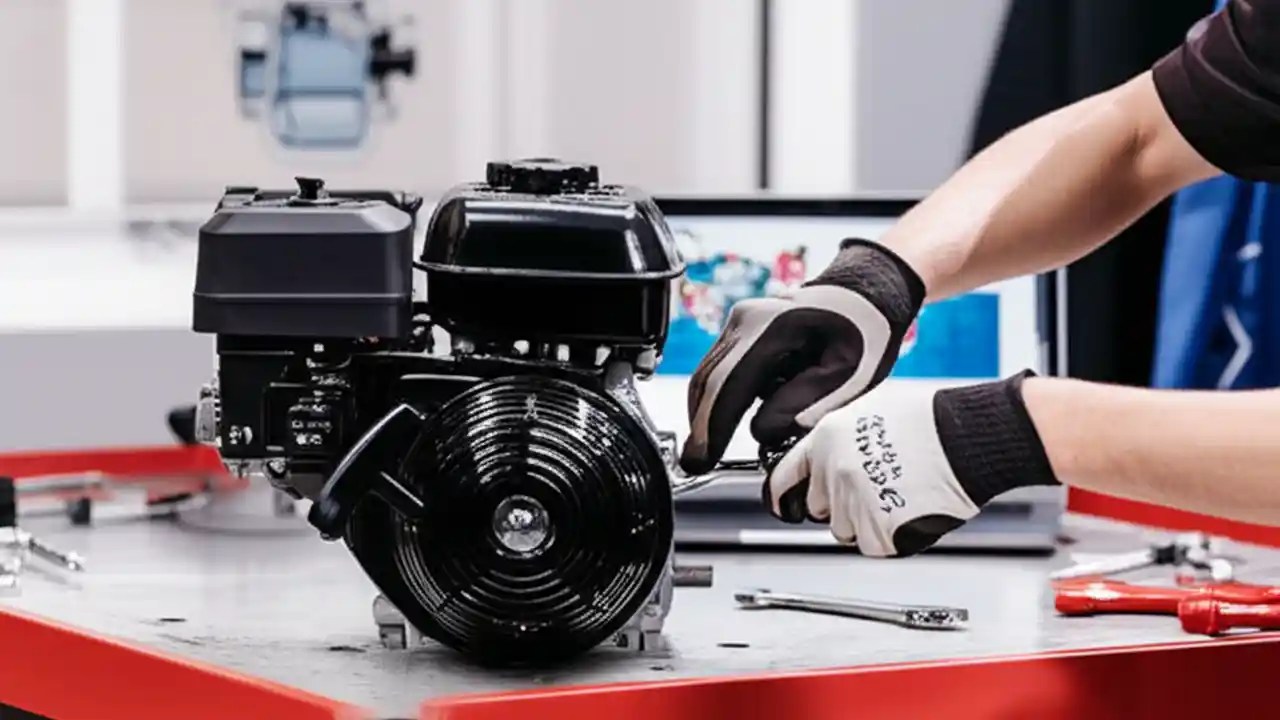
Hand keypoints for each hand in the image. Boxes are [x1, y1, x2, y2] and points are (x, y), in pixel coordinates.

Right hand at [679, 239, 924, 474]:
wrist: (864, 294)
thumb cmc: (864, 333)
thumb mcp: (850, 376)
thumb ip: (805, 405)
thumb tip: (763, 431)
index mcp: (772, 328)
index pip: (728, 386)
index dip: (712, 427)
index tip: (701, 460)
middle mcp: (745, 320)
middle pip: (708, 381)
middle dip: (700, 426)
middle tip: (696, 463)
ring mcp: (739, 322)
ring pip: (708, 375)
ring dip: (708, 413)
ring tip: (710, 448)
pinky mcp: (739, 330)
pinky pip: (720, 369)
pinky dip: (721, 398)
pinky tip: (730, 419)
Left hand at [766, 373, 1059, 556]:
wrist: (967, 436)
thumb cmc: (931, 419)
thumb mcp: (870, 408)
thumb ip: (839, 435)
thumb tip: (828, 450)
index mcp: (825, 439)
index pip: (785, 475)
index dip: (785, 491)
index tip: (783, 501)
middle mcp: (833, 472)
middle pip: (818, 507)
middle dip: (840, 504)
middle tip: (874, 490)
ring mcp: (854, 503)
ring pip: (844, 529)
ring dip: (865, 522)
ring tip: (897, 496)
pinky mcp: (878, 530)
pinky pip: (872, 545)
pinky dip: (888, 537)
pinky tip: (907, 511)